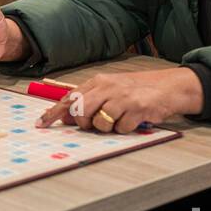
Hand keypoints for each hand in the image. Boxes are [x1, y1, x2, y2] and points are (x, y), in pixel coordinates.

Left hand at [36, 69, 204, 132]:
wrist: (169, 87)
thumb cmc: (138, 90)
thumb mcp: (111, 89)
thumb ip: (89, 100)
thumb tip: (65, 116)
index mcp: (99, 82)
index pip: (70, 98)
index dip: (54, 112)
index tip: (41, 124)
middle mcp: (108, 87)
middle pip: (80, 111)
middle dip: (84, 123)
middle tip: (95, 124)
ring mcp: (122, 98)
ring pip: (100, 123)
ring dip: (108, 127)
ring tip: (120, 118)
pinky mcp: (136, 109)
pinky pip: (120, 128)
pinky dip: (125, 129)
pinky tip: (133, 120)